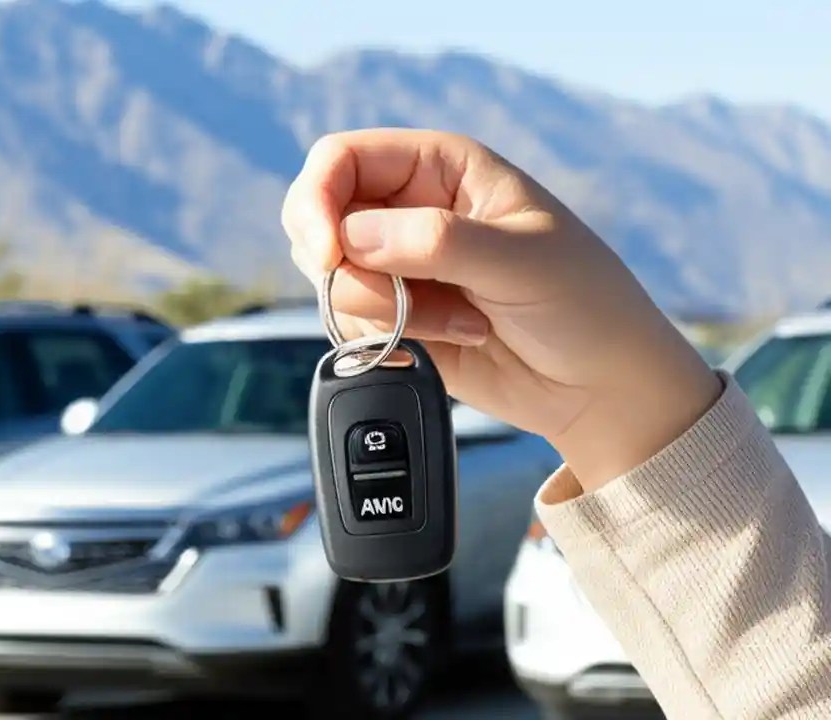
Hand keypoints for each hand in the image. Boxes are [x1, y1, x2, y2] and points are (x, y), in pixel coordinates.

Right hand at [281, 128, 720, 490]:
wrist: (601, 389)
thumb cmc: (585, 305)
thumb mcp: (520, 261)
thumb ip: (435, 241)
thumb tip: (350, 238)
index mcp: (442, 166)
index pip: (341, 159)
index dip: (318, 202)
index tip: (327, 256)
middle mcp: (411, 209)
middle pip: (318, 218)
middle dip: (343, 266)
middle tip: (397, 298)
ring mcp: (400, 266)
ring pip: (331, 279)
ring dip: (382, 311)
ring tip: (461, 320)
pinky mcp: (395, 318)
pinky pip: (349, 324)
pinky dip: (386, 340)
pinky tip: (451, 338)